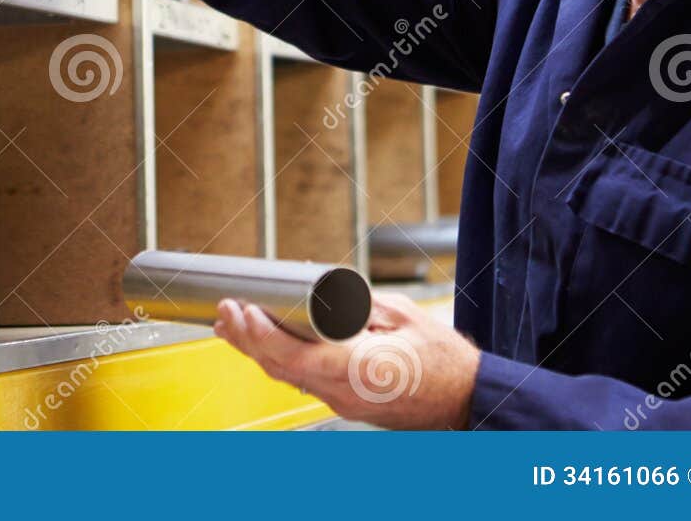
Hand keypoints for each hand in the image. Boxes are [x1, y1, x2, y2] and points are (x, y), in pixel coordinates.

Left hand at [213, 291, 481, 428]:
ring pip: (287, 376)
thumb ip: (362, 305)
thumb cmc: (443, 362)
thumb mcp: (403, 318)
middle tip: (225, 311)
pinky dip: (278, 360)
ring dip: (257, 350)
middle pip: (280, 367)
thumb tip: (326, 289)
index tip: (243, 310)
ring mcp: (342, 400)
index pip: (292, 356)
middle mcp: (341, 392)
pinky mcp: (345, 399)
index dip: (260, 335)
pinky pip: (302, 380)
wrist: (465, 400)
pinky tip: (266, 345)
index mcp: (355, 370)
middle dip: (247, 339)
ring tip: (231, 326)